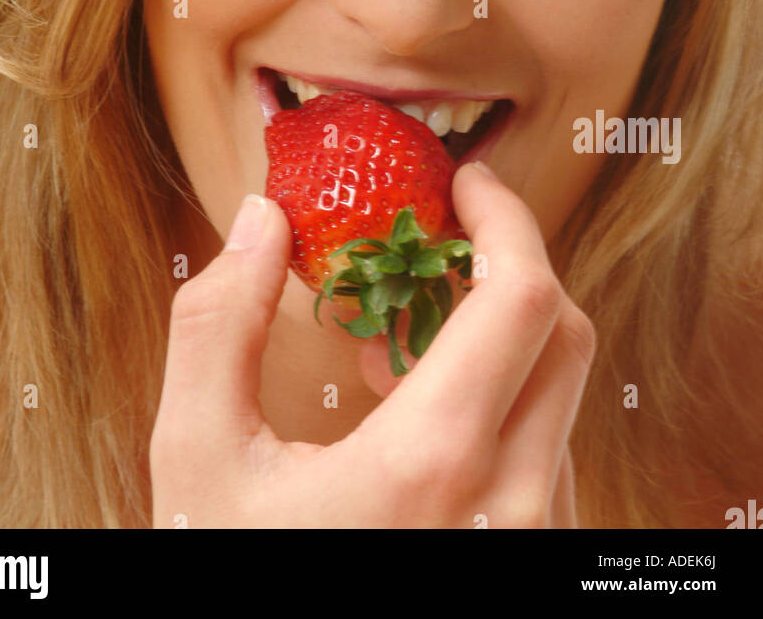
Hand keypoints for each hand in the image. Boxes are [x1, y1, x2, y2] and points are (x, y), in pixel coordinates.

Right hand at [149, 162, 595, 527]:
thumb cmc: (232, 584)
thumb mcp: (197, 461)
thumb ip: (218, 323)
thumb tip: (261, 219)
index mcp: (433, 466)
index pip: (523, 298)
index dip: (504, 217)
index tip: (463, 183)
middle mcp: (509, 507)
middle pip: (565, 333)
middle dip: (508, 264)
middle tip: (437, 239)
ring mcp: (530, 544)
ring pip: (562, 396)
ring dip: (502, 337)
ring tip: (404, 335)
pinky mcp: (531, 564)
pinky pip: (550, 454)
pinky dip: (505, 401)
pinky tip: (420, 410)